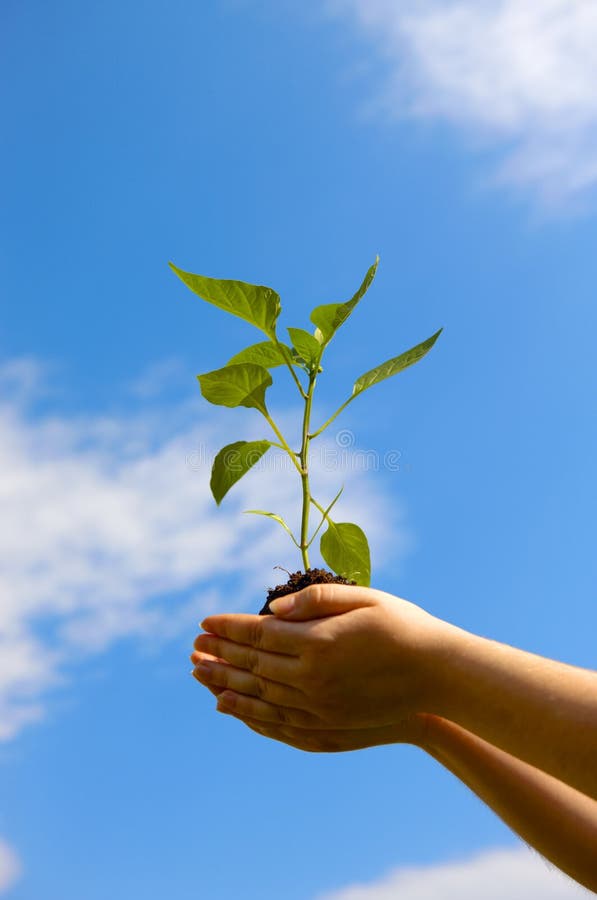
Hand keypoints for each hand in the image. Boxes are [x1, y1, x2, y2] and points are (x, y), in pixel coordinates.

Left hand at [191, 583, 447, 733]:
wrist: (438, 677)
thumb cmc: (404, 627)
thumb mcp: (365, 598)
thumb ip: (315, 601)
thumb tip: (271, 608)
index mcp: (319, 642)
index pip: (259, 633)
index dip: (229, 626)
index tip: (204, 621)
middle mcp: (312, 678)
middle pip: (252, 665)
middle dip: (219, 654)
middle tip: (192, 648)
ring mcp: (318, 705)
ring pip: (258, 694)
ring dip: (225, 683)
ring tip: (199, 675)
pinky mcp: (327, 724)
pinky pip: (276, 721)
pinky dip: (248, 712)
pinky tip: (230, 707)